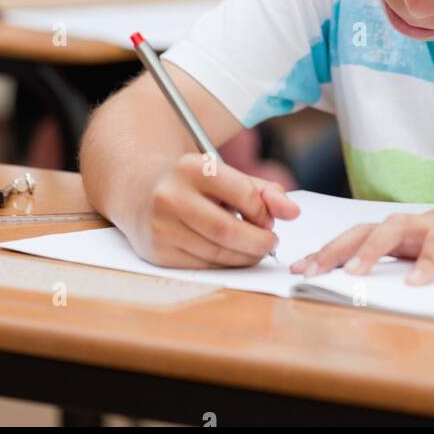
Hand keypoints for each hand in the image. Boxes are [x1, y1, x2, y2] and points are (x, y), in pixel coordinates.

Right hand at [130, 151, 299, 268]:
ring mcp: (160, 227)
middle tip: (270, 244)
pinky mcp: (157, 253)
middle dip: (258, 243)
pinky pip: (201, 266)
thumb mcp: (224, 174)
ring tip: (254, 250)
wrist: (139, 188)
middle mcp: (170, 196)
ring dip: (244, 257)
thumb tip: (294, 213)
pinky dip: (223, 264)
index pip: (242, 193)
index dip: (263, 211)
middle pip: (228, 230)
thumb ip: (263, 190)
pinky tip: (229, 254)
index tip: (268, 220)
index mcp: (191, 167)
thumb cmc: (193, 182)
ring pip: (216, 253)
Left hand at [290, 175, 433, 285]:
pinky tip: (415, 285)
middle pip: (364, 229)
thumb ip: (415, 255)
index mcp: (408, 230)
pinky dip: (426, 264)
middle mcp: (416, 224)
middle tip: (307, 271)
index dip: (329, 250)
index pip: (358, 235)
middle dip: (333, 250)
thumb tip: (387, 280)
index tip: (300, 268)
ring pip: (395, 230)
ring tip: (352, 274)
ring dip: (370, 251)